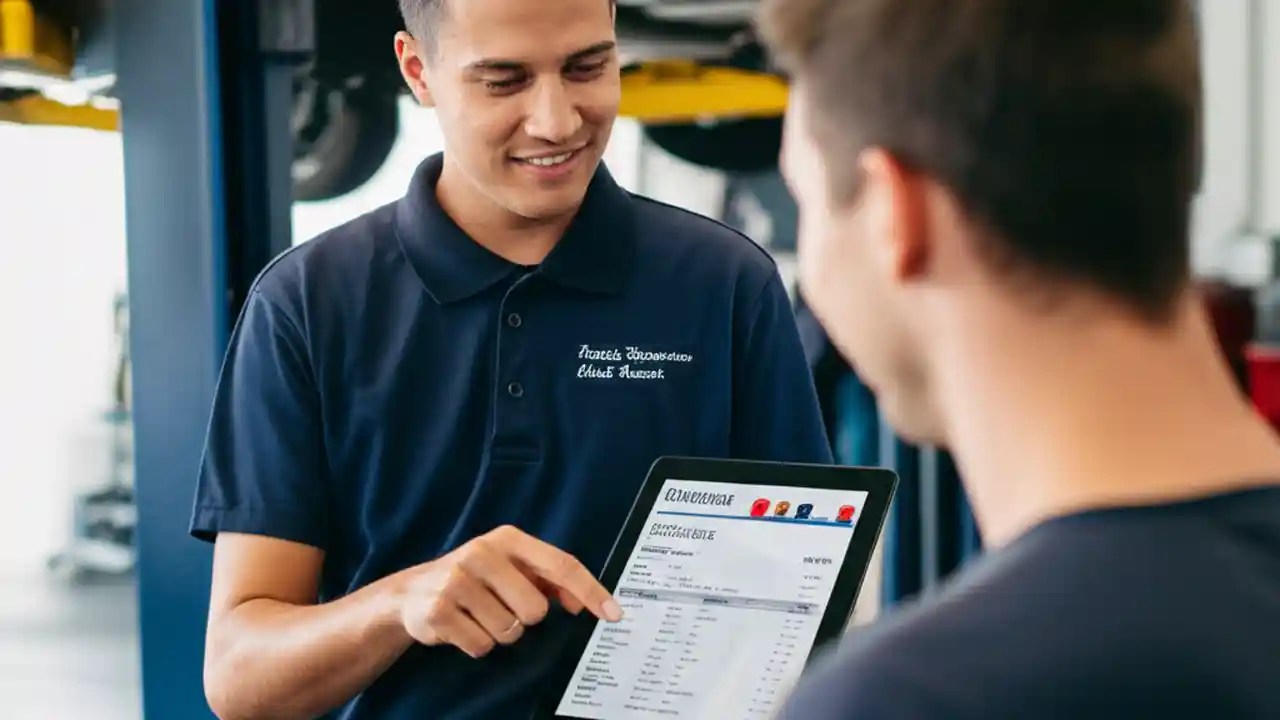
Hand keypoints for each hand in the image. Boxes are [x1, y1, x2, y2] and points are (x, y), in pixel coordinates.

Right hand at [399, 525, 622, 657]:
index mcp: (507, 539)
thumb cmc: (475, 578)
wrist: (411, 592)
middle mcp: (482, 554)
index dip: (590, 590)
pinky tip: (462, 626)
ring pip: (509, 632)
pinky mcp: (437, 611)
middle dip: (524, 618)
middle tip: (502, 607)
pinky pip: (481, 645)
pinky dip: (477, 644)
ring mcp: (457, 581)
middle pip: (536, 609)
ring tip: (478, 616)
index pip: (561, 564)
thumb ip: (549, 579)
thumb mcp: (510, 567)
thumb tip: (582, 603)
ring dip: (499, 633)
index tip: (613, 613)